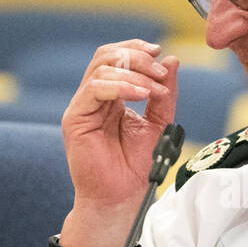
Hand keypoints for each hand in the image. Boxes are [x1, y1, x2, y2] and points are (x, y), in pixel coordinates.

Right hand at [61, 40, 178, 217]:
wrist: (122, 197)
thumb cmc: (136, 167)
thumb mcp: (159, 123)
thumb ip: (164, 94)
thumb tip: (172, 60)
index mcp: (111, 95)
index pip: (117, 58)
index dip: (137, 49)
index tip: (161, 54)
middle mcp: (94, 98)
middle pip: (107, 56)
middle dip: (137, 57)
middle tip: (160, 71)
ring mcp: (82, 107)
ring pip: (101, 69)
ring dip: (134, 73)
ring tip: (155, 89)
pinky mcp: (75, 119)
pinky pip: (94, 89)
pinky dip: (120, 86)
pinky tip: (141, 95)